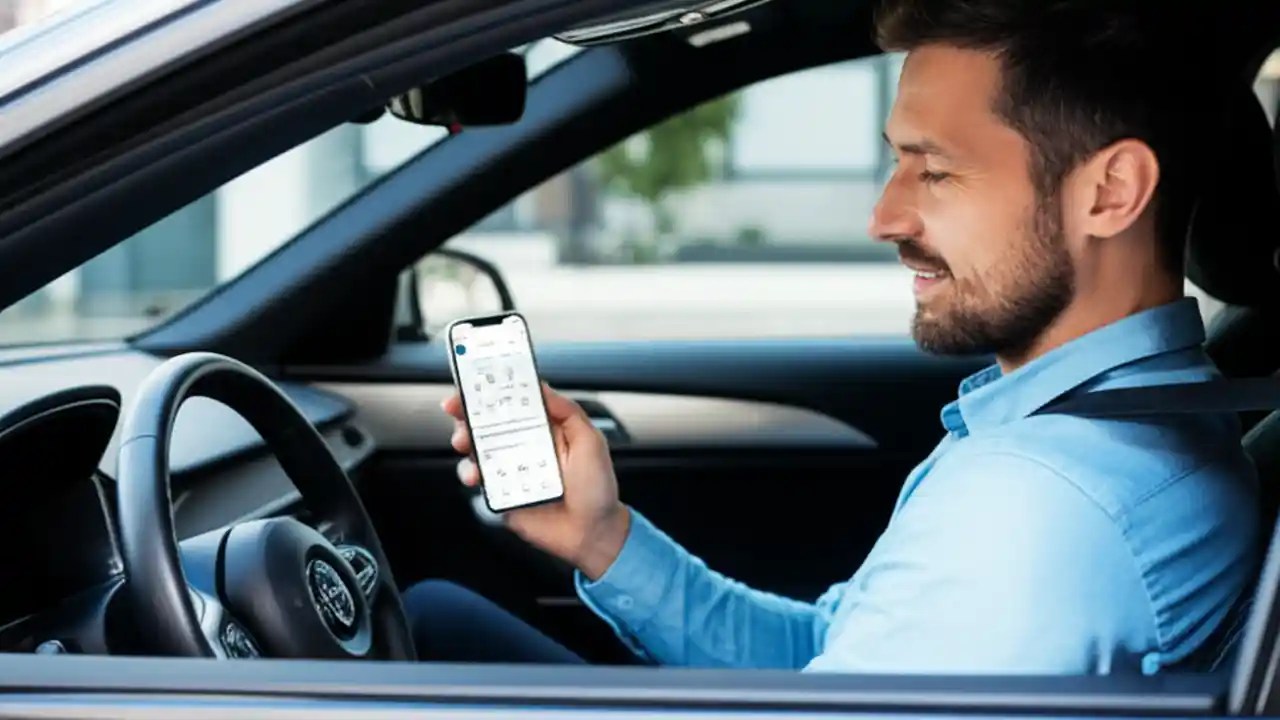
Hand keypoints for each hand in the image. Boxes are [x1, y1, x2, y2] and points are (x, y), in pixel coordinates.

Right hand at [441, 383, 629, 579]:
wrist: (591, 534)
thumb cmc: (597, 489)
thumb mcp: (590, 442)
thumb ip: (568, 412)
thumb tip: (542, 387)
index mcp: (545, 429)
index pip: (515, 403)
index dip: (495, 391)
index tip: (476, 382)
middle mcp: (525, 446)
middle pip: (489, 422)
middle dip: (468, 412)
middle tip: (456, 408)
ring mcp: (511, 469)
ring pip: (477, 448)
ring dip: (464, 440)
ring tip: (463, 442)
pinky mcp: (501, 492)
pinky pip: (478, 479)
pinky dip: (469, 473)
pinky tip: (475, 475)